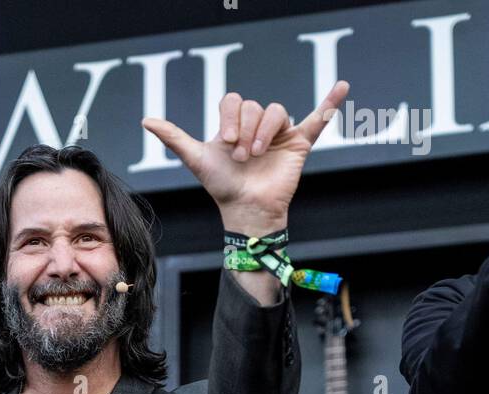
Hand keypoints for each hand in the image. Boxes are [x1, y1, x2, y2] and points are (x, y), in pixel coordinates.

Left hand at [141, 81, 349, 234]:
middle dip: (246, 129)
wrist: (246, 212)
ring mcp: (280, 133)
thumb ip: (174, 138)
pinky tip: (342, 87)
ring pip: (277, 111)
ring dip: (265, 130)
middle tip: (241, 155)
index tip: (225, 143)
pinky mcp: (300, 143)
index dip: (230, 117)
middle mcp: (257, 126)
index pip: (234, 101)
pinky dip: (331, 103)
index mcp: (236, 124)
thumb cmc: (222, 188)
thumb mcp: (195, 159)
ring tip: (256, 154)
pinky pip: (318, 119)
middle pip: (256, 106)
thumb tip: (146, 119)